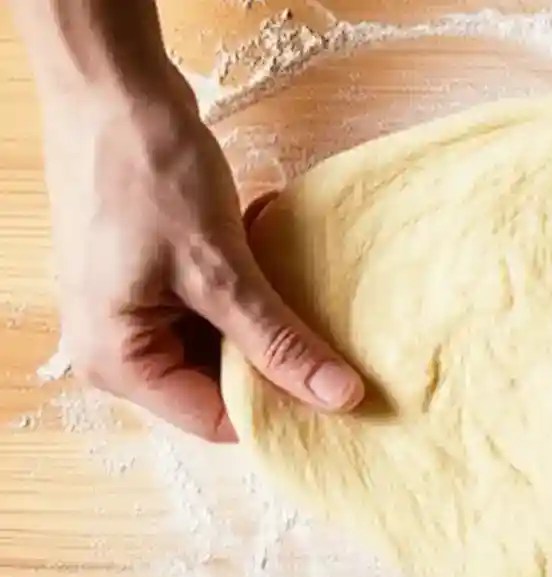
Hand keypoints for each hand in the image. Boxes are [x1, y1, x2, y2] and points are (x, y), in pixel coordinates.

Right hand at [44, 72, 363, 441]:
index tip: (344, 390)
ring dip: (269, 301)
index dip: (281, 408)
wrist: (111, 86)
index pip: (218, 419)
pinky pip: (223, 296)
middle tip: (332, 323)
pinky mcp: (161, 273)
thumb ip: (280, 341)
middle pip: (225, 380)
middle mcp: (122, 346)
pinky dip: (253, 270)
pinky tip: (265, 224)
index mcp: (119, 362)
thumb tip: (341, 398)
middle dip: (278, 347)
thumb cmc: (146, 174)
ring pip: (231, 335)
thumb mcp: (221, 270)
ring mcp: (141, 308)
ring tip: (290, 261)